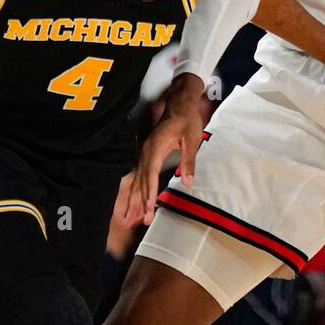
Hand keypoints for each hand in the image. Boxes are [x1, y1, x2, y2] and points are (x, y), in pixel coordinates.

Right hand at [124, 75, 204, 225]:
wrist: (179, 103)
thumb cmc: (187, 119)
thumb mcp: (192, 138)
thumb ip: (189, 161)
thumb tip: (187, 182)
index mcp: (156, 147)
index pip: (150, 174)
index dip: (149, 192)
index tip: (148, 207)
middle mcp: (146, 151)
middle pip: (141, 181)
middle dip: (140, 202)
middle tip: (143, 221)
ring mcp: (144, 153)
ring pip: (137, 180)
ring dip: (135, 199)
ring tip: (133, 218)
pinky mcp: (147, 155)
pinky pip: (139, 176)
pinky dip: (137, 190)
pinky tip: (136, 202)